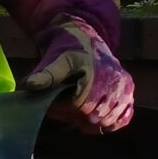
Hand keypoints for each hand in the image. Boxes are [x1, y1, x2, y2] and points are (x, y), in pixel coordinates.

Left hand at [23, 16, 134, 132]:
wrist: (86, 37)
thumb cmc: (69, 48)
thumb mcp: (56, 59)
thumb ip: (46, 74)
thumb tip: (28, 85)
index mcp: (97, 75)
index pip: (80, 107)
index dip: (65, 108)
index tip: (57, 101)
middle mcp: (115, 82)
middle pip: (94, 117)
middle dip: (78, 117)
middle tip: (68, 106)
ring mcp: (124, 88)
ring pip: (109, 121)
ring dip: (93, 121)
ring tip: (81, 110)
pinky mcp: (128, 92)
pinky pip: (125, 117)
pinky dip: (112, 121)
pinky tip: (99, 117)